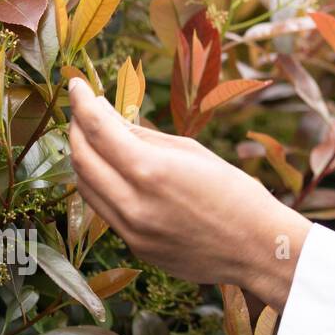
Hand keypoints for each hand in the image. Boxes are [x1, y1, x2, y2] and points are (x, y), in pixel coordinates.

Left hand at [66, 77, 311, 310]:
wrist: (258, 249)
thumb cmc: (237, 193)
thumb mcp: (194, 153)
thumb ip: (146, 138)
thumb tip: (110, 119)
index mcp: (152, 171)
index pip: (98, 129)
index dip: (82, 103)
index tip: (76, 86)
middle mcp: (133, 204)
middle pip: (82, 159)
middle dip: (77, 129)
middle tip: (83, 111)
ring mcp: (131, 230)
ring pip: (86, 188)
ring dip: (84, 159)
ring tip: (94, 140)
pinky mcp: (135, 248)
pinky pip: (106, 210)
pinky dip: (102, 186)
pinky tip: (116, 174)